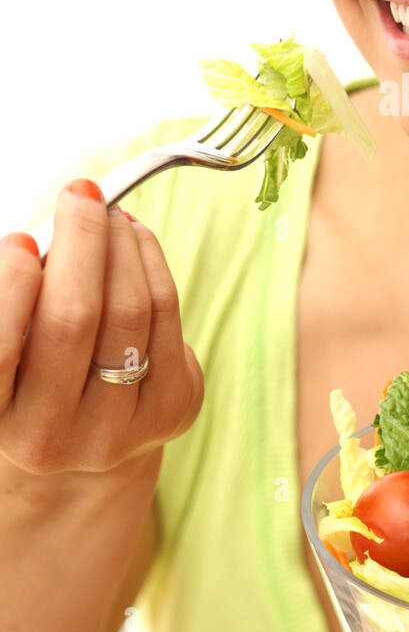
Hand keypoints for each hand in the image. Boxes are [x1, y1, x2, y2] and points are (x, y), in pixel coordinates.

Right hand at [0, 179, 203, 479]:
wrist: (86, 434)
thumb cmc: (32, 364)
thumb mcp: (10, 335)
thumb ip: (15, 293)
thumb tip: (51, 232)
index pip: (0, 349)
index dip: (12, 287)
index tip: (24, 239)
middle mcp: (50, 437)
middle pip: (74, 319)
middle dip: (80, 241)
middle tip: (80, 194)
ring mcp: (115, 432)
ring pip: (130, 311)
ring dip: (121, 244)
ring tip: (108, 214)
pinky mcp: (169, 412)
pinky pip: (167, 315)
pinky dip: (151, 261)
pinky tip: (135, 239)